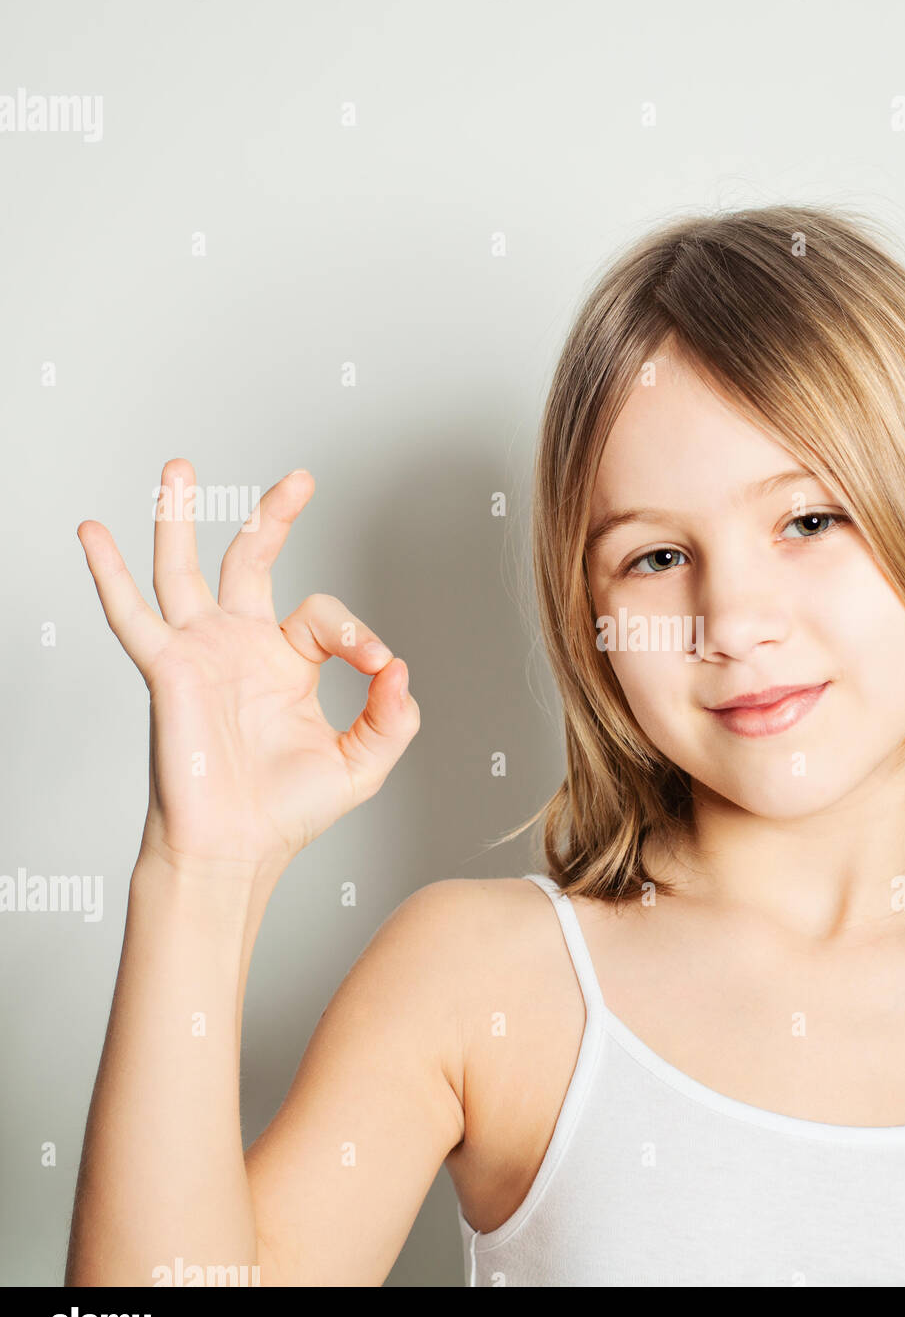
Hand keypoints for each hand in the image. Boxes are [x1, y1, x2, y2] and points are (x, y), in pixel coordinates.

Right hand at [78, 460, 419, 875]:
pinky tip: (92, 531)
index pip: (324, 615)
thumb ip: (393, 716)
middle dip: (274, 517)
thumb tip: (400, 667)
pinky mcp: (168, 670)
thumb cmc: (288, 811)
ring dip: (179, 517)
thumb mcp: (363, 762)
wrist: (237, 849)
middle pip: (253, 561)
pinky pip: (130, 614)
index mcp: (287, 664)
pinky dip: (109, 572)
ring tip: (178, 468)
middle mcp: (241, 648)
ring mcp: (201, 653)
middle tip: (300, 478)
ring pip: (184, 569)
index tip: (378, 664)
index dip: (357, 633)